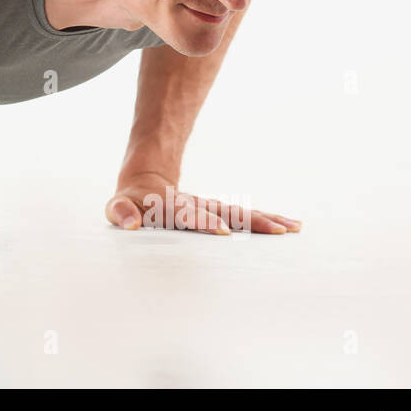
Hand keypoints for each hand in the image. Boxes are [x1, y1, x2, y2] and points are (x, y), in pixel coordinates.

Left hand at [105, 172, 300, 235]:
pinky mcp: (219, 212)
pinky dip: (266, 220)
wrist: (146, 180)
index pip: (189, 213)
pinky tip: (290, 225)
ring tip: (291, 228)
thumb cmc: (132, 202)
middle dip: (250, 221)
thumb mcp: (119, 205)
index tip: (223, 230)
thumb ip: (121, 212)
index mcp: (172, 205)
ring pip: (241, 213)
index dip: (203, 221)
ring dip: (265, 220)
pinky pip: (245, 216)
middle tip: (276, 230)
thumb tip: (130, 223)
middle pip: (226, 212)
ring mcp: (210, 207)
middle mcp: (197, 204)